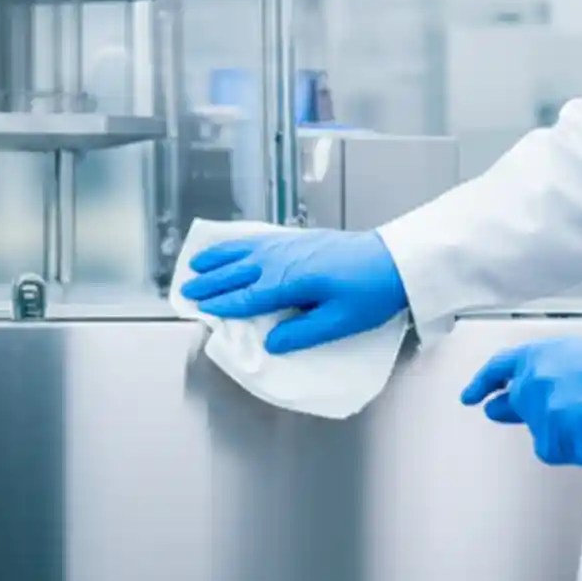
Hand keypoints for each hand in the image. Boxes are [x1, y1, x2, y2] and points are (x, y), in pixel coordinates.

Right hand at [180, 230, 407, 354]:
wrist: (395, 258)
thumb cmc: (371, 292)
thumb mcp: (340, 322)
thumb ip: (302, 333)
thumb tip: (270, 343)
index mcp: (291, 282)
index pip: (248, 297)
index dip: (223, 305)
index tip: (201, 309)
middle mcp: (283, 260)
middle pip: (238, 272)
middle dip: (211, 282)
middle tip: (186, 290)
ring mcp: (290, 245)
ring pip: (244, 251)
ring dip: (219, 259)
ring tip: (197, 263)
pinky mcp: (299, 238)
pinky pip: (258, 239)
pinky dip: (238, 242)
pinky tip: (232, 244)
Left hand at [460, 338, 581, 466]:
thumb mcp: (579, 354)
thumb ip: (550, 368)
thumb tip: (539, 385)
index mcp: (538, 354)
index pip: (499, 367)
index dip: (481, 382)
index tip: (470, 394)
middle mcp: (530, 381)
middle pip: (513, 403)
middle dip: (507, 411)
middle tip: (505, 413)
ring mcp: (536, 411)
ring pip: (539, 428)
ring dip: (558, 427)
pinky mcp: (546, 438)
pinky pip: (552, 449)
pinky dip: (569, 447)